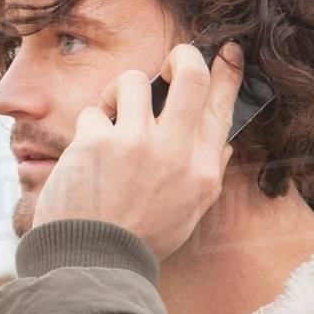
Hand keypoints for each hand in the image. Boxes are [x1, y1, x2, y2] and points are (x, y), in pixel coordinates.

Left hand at [31, 41, 245, 260]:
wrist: (91, 261)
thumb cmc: (138, 239)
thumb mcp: (188, 213)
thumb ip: (207, 175)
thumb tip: (226, 143)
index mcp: (201, 171)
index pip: (223, 107)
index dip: (227, 72)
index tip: (227, 52)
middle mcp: (174, 152)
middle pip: (191, 74)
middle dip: (181, 55)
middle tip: (168, 62)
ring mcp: (135, 143)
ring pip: (133, 81)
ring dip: (119, 92)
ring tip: (112, 115)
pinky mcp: (97, 142)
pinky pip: (93, 111)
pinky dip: (88, 127)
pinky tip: (86, 151)